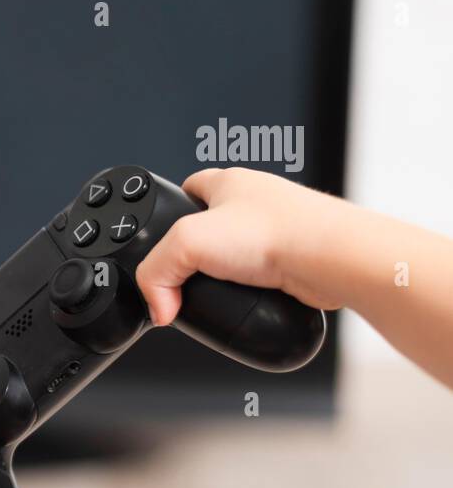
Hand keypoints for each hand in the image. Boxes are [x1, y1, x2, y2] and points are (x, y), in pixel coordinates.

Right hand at [135, 166, 345, 325]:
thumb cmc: (279, 232)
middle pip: (212, 225)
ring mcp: (280, 229)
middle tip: (187, 272)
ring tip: (218, 290)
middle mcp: (258, 201)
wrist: (333, 259)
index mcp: (230, 182)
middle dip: (198, 251)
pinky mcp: (295, 258)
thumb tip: (158, 305)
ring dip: (226, 273)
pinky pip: (261, 276)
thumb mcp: (187, 244)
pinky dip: (251, 290)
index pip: (189, 188)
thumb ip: (155, 273)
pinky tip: (247, 300)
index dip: (171, 211)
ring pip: (239, 252)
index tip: (161, 238)